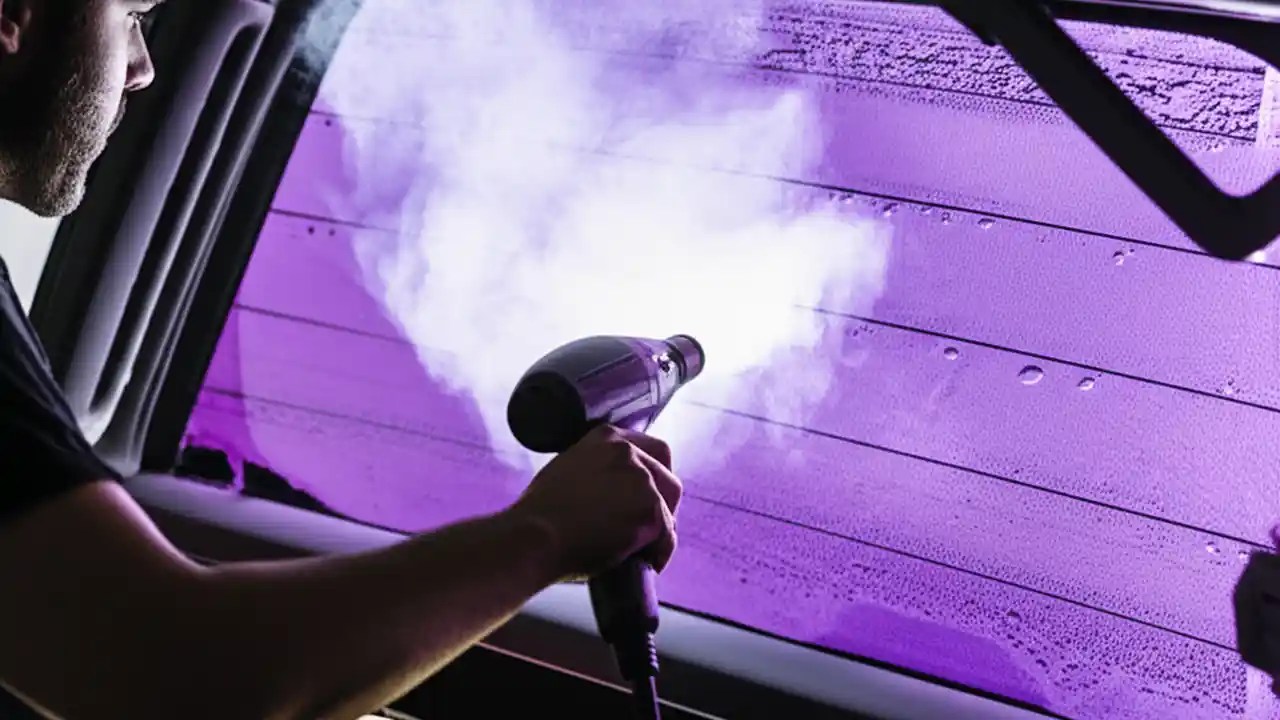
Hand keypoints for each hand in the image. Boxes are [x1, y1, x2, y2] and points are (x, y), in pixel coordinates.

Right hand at [507, 424, 682, 582]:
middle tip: (649, 529)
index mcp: (607, 438)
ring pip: (669, 511)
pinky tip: (645, 564)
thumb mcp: (567, 469)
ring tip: (641, 551)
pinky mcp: (649, 512)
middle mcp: (629, 453)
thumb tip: (611, 489)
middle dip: (663, 505)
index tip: (652, 496)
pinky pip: (667, 538)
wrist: (534, 536)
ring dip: (659, 532)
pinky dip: (659, 554)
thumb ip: (596, 469)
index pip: (654, 450)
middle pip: (669, 479)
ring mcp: (642, 482)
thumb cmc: (540, 513)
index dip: (656, 477)